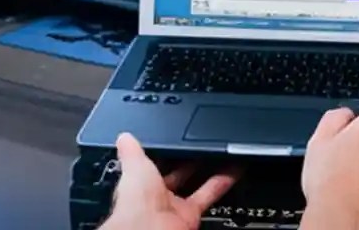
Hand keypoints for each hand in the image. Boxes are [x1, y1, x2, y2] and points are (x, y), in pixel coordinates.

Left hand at [99, 133, 241, 229]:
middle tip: (205, 144)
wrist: (148, 229)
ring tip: (225, 151)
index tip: (177, 141)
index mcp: (140, 183)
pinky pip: (210, 194)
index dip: (166, 153)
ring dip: (212, 168)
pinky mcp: (191, 214)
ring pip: (197, 183)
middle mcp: (158, 196)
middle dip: (191, 160)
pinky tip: (234, 167)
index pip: (155, 164)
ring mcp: (175, 206)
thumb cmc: (135, 202)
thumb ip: (132, 151)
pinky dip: (224, 181)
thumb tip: (124, 137)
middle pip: (179, 174)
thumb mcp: (134, 166)